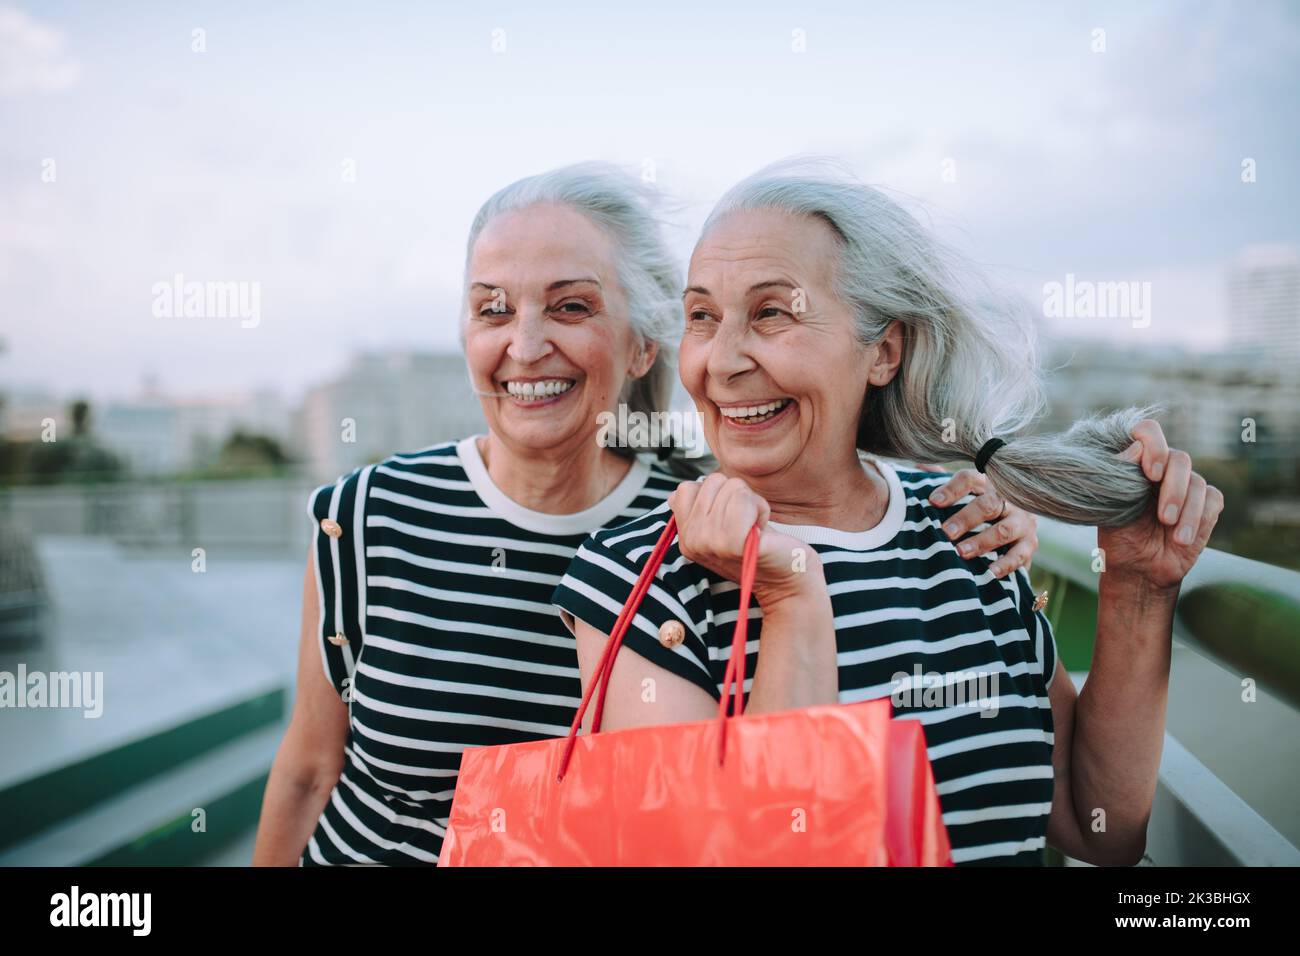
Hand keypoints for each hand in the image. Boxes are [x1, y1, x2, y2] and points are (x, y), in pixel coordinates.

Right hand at [668, 474, 824, 608]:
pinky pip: (743, 498)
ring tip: (755, 528)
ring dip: (752, 502)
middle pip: (712, 482)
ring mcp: (709, 542)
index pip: (686, 489)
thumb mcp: (722, 529)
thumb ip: (700, 512)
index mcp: (686, 537)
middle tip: (746, 524)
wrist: (787, 580)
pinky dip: (761, 508)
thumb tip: (675, 494)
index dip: (717, 494)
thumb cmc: (759, 548)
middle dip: (738, 495)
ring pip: (731, 487)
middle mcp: (692, 540)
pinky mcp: (732, 542)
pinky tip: (762, 529)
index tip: (732, 519)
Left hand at [928, 468, 1038, 577]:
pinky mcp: (1030, 543)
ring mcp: (1022, 521)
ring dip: (982, 542)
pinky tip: (989, 572)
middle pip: (988, 504)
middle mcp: (1008, 500)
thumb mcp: (964, 493)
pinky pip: (1019, 554)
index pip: (971, 479)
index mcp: (988, 484)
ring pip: (1004, 530)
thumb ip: (942, 480)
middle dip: (966, 518)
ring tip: (961, 552)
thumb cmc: (980, 507)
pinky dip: (1005, 564)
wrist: (1018, 525)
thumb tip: (920, 466)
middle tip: (946, 531)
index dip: (952, 489)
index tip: (933, 501)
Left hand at [1098, 419, 1223, 592]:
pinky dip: (1199, 519)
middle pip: (1179, 459)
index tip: (1150, 474)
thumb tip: (1136, 448)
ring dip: (1187, 512)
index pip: (1147, 431)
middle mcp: (1163, 469)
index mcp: (1136, 463)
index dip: (1153, 444)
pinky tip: (1182, 539)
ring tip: (1174, 537)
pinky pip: (1212, 500)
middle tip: (1163, 517)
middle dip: (1173, 489)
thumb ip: (1121, 476)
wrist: (1138, 569)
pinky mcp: (1206, 504)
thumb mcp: (1111, 506)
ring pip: (1197, 482)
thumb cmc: (1119, 536)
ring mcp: (1186, 485)